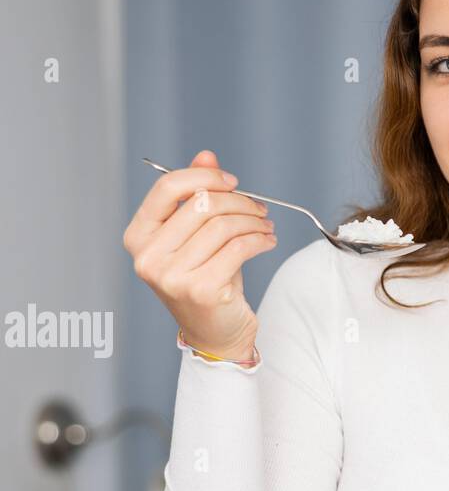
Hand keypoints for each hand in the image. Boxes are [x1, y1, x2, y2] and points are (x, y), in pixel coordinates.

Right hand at [123, 148, 274, 359]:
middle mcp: (148, 257)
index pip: (166, 188)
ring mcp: (171, 276)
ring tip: (266, 225)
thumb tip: (206, 156)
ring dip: (253, 220)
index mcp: (138, 237)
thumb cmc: (205, 279)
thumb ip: (196, 195)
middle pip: (200, 204)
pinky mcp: (200, 290)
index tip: (232, 182)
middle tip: (259, 208)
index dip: (204, 177)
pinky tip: (268, 241)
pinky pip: (238, 248)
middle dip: (238, 201)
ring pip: (222, 225)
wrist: (215, 334)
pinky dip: (259, 240)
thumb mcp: (197, 236)